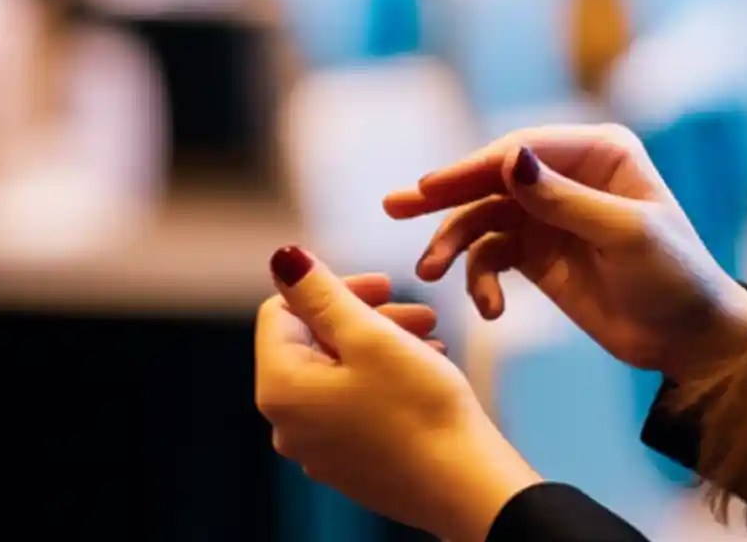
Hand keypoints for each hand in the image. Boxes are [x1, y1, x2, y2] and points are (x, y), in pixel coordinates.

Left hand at [256, 246, 540, 541]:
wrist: (466, 488)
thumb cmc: (420, 409)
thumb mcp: (370, 337)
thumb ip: (320, 293)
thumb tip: (282, 259)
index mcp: (281, 389)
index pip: (280, 313)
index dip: (330, 286)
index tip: (384, 281)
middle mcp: (288, 425)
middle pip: (311, 344)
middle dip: (364, 316)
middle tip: (420, 310)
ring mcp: (318, 450)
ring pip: (339, 374)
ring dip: (381, 344)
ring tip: (432, 337)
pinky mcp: (350, 466)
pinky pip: (355, 407)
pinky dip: (385, 379)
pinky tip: (425, 370)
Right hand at [384, 124, 746, 380]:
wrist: (688, 339)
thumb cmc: (675, 278)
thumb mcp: (626, 236)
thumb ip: (565, 200)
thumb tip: (511, 158)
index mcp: (598, 152)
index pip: (520, 150)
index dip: (472, 169)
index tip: (430, 189)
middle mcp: (566, 176)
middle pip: (491, 178)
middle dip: (444, 196)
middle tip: (396, 206)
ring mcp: (547, 215)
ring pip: (482, 219)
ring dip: (454, 245)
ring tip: (429, 272)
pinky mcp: (536, 255)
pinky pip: (491, 257)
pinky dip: (481, 281)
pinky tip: (491, 309)